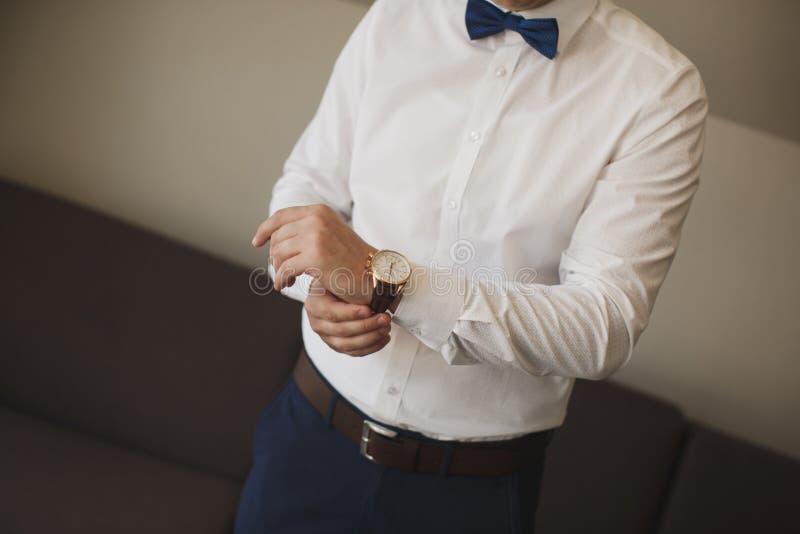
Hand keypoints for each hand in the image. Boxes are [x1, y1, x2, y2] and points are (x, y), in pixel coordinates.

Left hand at [251, 204, 374, 304]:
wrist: (375, 274)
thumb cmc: (352, 259)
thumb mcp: (330, 234)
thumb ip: (306, 230)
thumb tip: (273, 237)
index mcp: (319, 211)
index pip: (282, 216)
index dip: (265, 229)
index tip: (256, 241)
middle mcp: (316, 219)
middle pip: (278, 237)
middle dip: (275, 256)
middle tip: (282, 270)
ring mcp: (316, 237)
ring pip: (279, 253)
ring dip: (278, 269)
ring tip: (286, 279)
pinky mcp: (315, 257)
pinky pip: (285, 269)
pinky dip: (281, 279)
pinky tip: (285, 285)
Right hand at [305, 279, 391, 356]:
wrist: (329, 293)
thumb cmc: (335, 283)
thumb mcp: (337, 277)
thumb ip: (348, 283)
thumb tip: (372, 287)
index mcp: (315, 304)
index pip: (332, 312)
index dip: (351, 313)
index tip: (369, 309)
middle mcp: (317, 323)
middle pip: (342, 330)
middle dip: (367, 325)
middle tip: (384, 318)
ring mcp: (326, 337)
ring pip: (348, 344)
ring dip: (371, 338)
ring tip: (386, 327)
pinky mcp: (337, 346)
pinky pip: (354, 352)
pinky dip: (371, 347)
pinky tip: (383, 338)